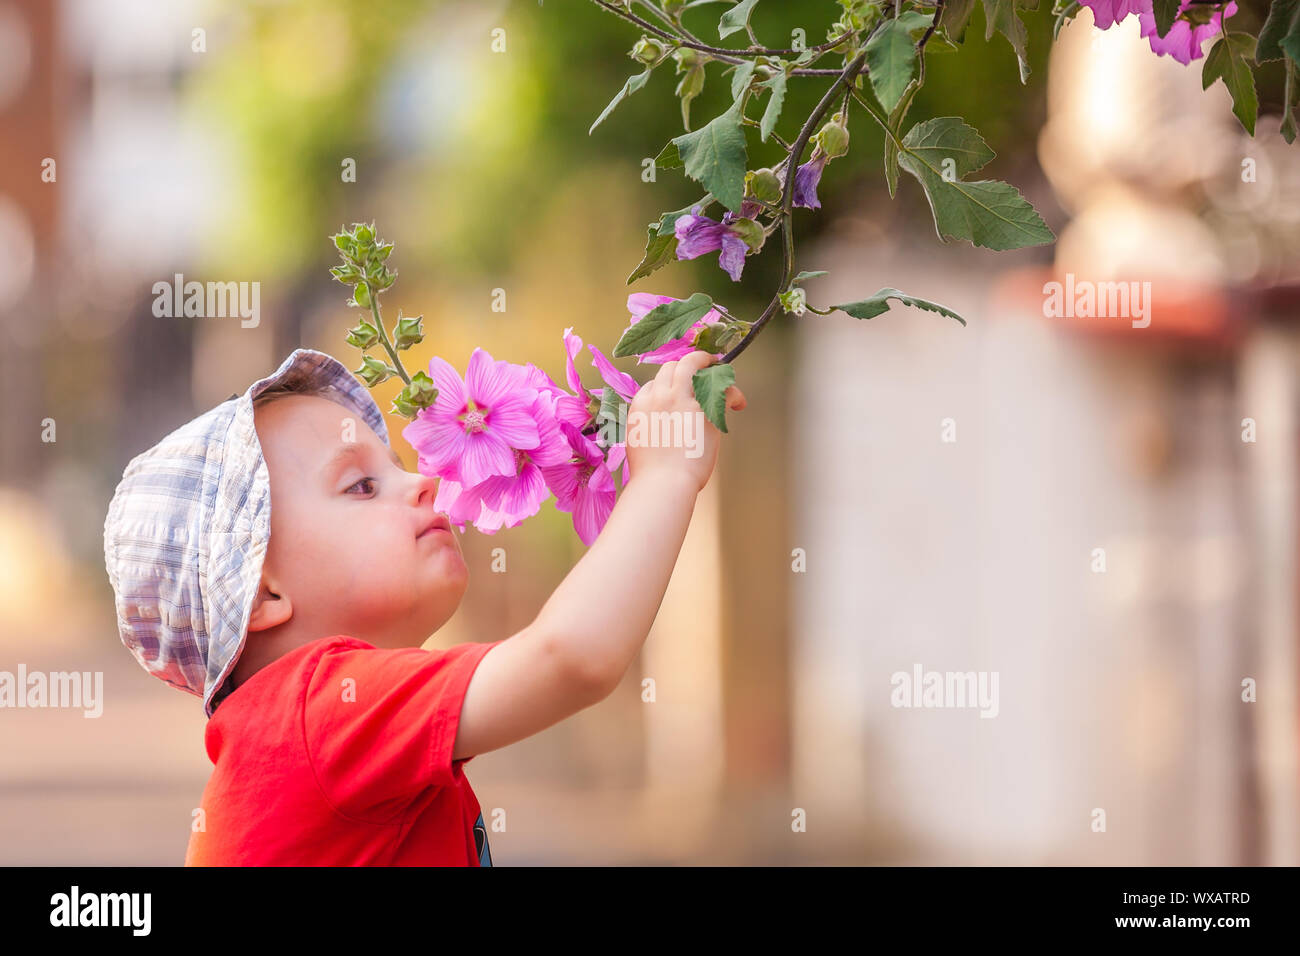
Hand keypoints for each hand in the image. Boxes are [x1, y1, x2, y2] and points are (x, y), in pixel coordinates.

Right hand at [624, 350, 746, 494]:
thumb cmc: (651, 473)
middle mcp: (660, 396)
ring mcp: (682, 399)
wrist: (663, 483)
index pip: (654, 383)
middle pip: (672, 367)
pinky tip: (738, 403)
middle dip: (687, 365)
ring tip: (718, 367)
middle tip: (701, 367)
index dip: (668, 386)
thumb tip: (660, 425)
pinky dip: (733, 393)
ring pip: (692, 364)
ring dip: (706, 362)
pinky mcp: (704, 409)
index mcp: (640, 405)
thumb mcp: (638, 441)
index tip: (680, 393)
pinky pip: (723, 389)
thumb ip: (648, 426)